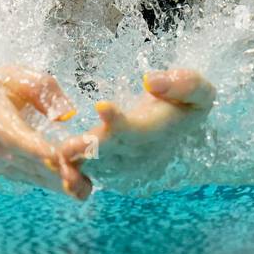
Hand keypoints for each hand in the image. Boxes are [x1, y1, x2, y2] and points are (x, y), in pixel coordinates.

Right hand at [0, 66, 91, 199]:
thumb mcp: (18, 75)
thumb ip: (44, 90)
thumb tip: (66, 116)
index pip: (12, 134)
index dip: (33, 148)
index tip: (55, 157)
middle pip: (24, 161)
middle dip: (53, 170)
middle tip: (80, 178)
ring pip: (30, 174)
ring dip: (57, 182)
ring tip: (84, 187)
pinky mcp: (5, 171)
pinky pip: (32, 179)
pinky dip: (54, 184)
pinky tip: (78, 190)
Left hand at [60, 68, 215, 171]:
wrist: (180, 129)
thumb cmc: (187, 103)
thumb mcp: (200, 91)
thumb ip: (183, 85)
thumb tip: (151, 81)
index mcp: (155, 131)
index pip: (138, 130)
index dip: (119, 122)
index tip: (102, 107)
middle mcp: (137, 153)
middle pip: (111, 151)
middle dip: (90, 149)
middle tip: (67, 147)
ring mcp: (123, 165)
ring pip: (96, 165)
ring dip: (76, 164)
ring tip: (56, 157)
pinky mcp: (110, 169)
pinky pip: (87, 173)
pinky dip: (72, 171)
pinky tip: (53, 163)